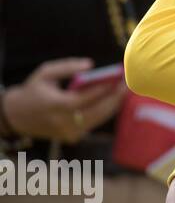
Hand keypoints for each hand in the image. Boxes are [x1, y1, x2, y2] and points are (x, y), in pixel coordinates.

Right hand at [4, 58, 128, 141]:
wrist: (18, 116)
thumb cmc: (34, 90)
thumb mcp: (45, 73)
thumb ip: (67, 67)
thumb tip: (91, 65)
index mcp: (56, 106)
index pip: (86, 98)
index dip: (105, 88)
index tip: (119, 77)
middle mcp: (64, 122)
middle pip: (98, 111)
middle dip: (116, 97)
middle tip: (128, 84)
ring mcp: (69, 132)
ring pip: (100, 118)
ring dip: (114, 104)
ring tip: (125, 90)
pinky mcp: (74, 137)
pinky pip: (95, 123)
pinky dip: (105, 111)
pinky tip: (114, 99)